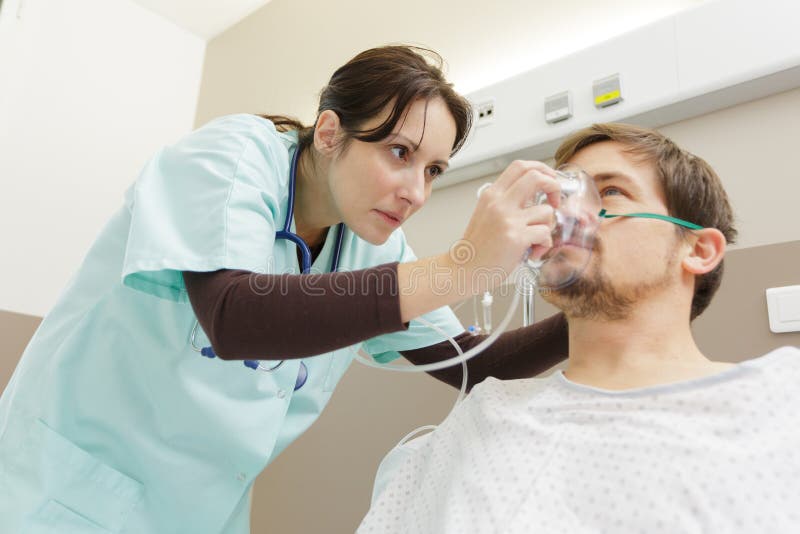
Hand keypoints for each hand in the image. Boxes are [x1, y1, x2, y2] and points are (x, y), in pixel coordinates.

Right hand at [455, 160, 560, 291]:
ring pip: (546, 211)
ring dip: (548, 227)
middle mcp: (499, 203)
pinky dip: (544, 245)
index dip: (541, 169)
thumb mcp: (486, 214)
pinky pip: (545, 234)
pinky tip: (532, 253)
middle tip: (555, 201)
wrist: (463, 270)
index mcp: (492, 195)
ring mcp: (508, 219)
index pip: (520, 166)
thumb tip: (535, 197)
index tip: (549, 179)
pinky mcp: (516, 238)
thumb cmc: (477, 248)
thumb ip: (506, 202)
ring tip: (535, 240)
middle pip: (536, 176)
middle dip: (554, 186)